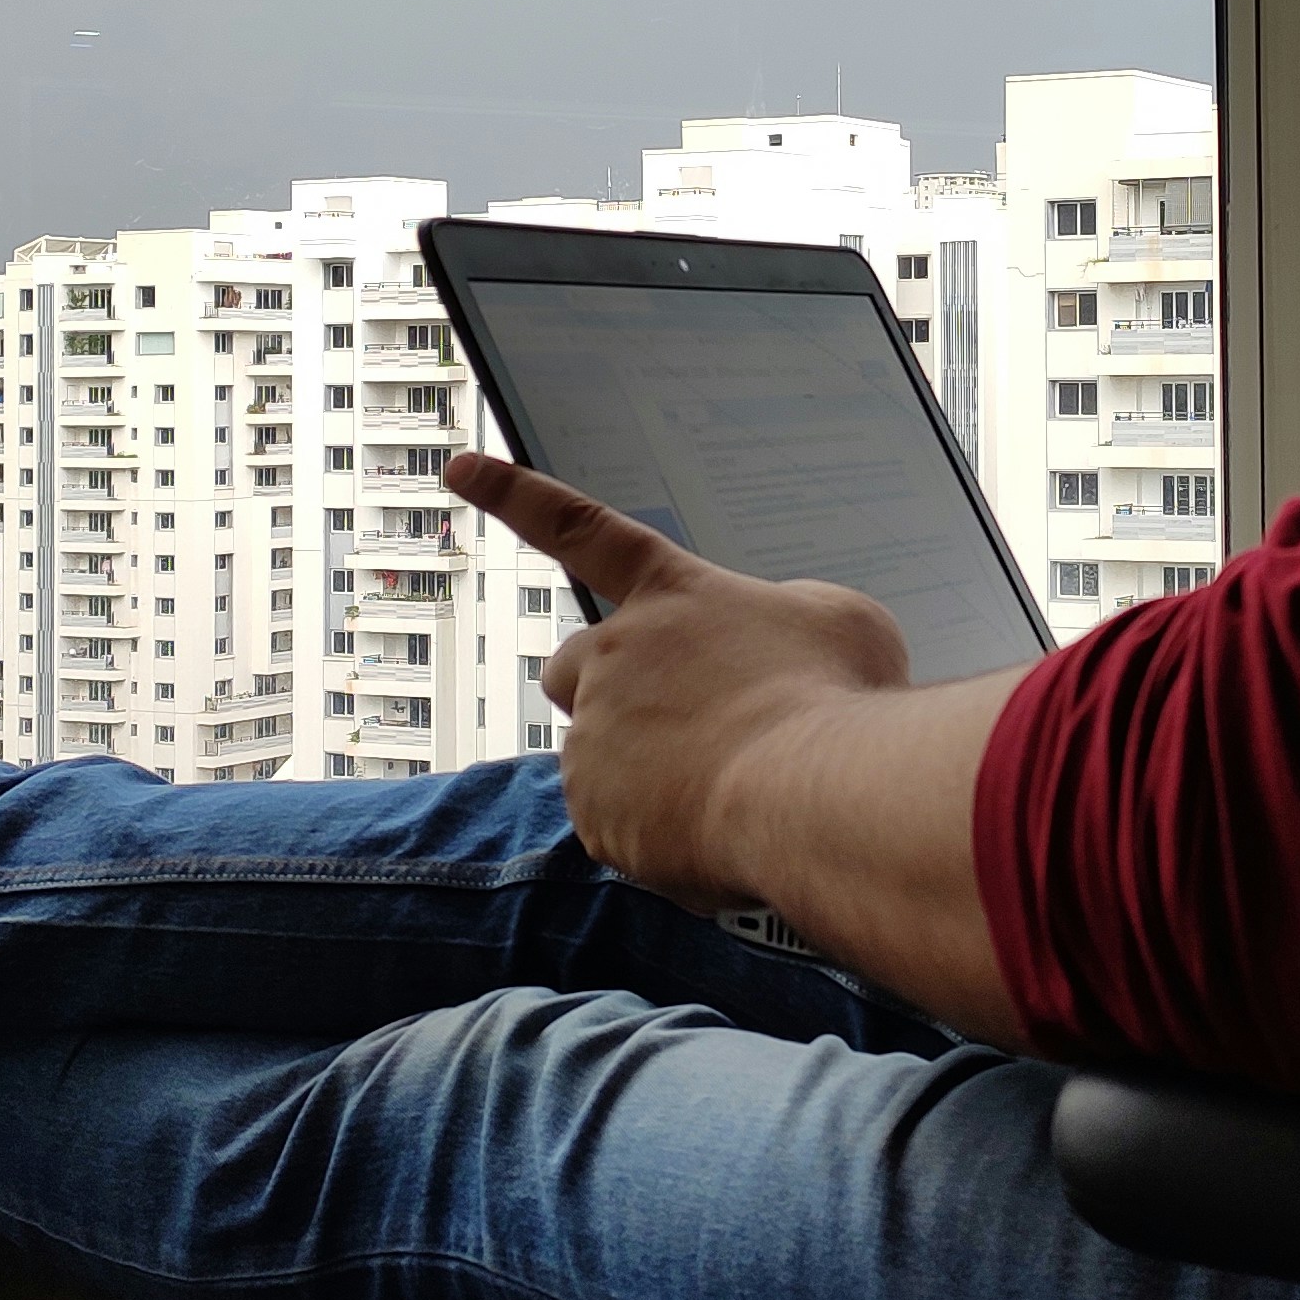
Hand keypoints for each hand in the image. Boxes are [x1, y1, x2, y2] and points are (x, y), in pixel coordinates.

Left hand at [444, 449, 912, 908]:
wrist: (815, 793)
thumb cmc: (837, 698)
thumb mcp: (839, 621)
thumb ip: (789, 616)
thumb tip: (775, 641)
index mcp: (671, 594)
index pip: (581, 528)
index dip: (517, 494)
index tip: (459, 467)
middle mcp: (616, 655)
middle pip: (573, 665)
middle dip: (602, 689)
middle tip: (672, 722)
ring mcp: (597, 736)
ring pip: (601, 755)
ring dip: (647, 770)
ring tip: (727, 791)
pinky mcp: (594, 814)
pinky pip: (618, 824)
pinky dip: (657, 831)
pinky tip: (716, 831)